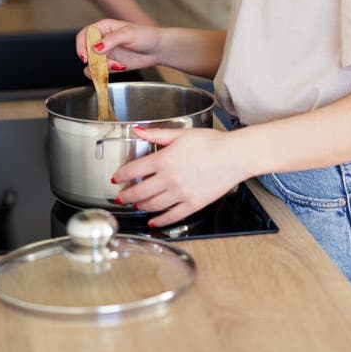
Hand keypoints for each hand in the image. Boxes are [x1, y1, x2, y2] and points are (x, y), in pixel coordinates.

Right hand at [75, 19, 162, 72]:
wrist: (158, 49)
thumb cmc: (146, 35)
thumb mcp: (128, 34)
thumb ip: (111, 40)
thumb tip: (95, 48)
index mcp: (103, 28)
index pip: (84, 35)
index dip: (81, 46)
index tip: (85, 57)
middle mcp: (102, 40)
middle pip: (85, 51)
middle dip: (92, 60)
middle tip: (103, 63)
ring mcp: (106, 53)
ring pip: (91, 63)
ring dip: (99, 67)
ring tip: (117, 65)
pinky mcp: (111, 64)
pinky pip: (100, 71)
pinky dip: (104, 73)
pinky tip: (119, 67)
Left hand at [112, 127, 242, 226]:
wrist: (234, 156)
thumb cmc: (211, 142)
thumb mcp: (181, 133)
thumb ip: (157, 133)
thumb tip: (138, 129)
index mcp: (164, 159)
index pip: (134, 169)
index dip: (121, 175)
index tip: (116, 178)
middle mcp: (169, 179)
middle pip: (139, 191)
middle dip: (126, 196)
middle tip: (120, 198)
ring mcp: (180, 194)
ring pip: (153, 205)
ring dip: (140, 206)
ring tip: (136, 205)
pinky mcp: (192, 204)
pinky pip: (171, 216)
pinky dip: (160, 221)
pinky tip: (154, 222)